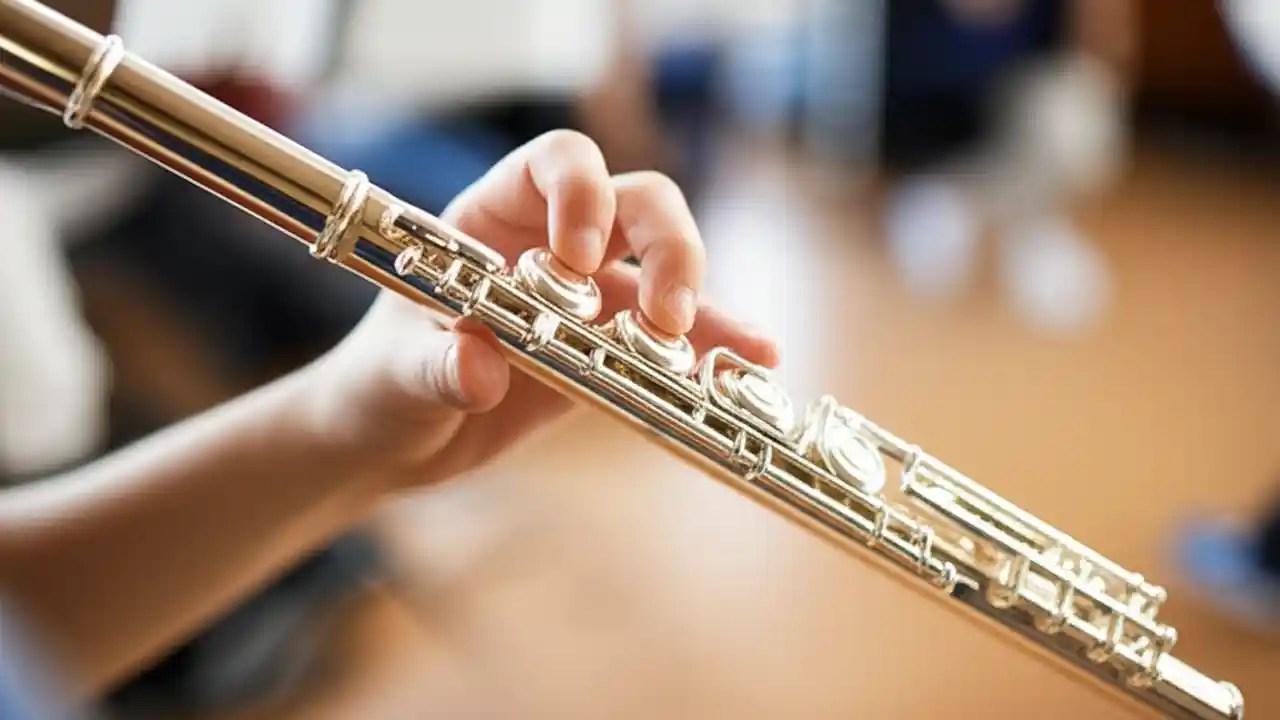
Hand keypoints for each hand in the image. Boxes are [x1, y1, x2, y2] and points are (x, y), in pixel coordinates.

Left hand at [306, 130, 778, 488]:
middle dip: (666, 247)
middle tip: (664, 315)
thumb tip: (476, 366)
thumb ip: (430, 369)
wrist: (394, 442)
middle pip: (635, 204)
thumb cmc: (378, 388)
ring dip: (701, 300)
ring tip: (738, 350)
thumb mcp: (390, 380)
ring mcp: (587, 296)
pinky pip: (673, 340)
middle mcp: (550, 245)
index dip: (581, 194)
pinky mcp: (609, 348)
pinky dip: (713, 349)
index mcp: (489, 220)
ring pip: (666, 266)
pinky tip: (754, 364)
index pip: (554, 165)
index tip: (581, 257)